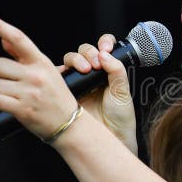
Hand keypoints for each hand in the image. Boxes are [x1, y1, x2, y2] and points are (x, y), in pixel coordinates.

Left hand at [0, 13, 79, 141]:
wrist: (69, 123)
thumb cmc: (57, 97)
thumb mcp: (46, 72)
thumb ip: (23, 56)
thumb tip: (4, 40)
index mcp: (42, 63)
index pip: (19, 39)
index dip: (0, 26)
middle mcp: (35, 75)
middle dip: (0, 75)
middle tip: (13, 83)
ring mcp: (29, 93)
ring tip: (14, 96)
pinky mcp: (22, 109)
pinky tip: (6, 104)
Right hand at [61, 33, 137, 153]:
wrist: (111, 139)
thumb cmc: (119, 118)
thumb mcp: (122, 92)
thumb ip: (117, 71)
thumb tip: (105, 54)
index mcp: (107, 72)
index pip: (102, 49)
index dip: (103, 43)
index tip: (106, 48)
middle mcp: (91, 75)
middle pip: (84, 51)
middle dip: (89, 52)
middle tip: (95, 64)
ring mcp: (78, 83)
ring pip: (70, 60)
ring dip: (76, 59)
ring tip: (85, 69)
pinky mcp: (65, 92)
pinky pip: (58, 76)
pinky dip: (60, 71)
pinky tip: (67, 74)